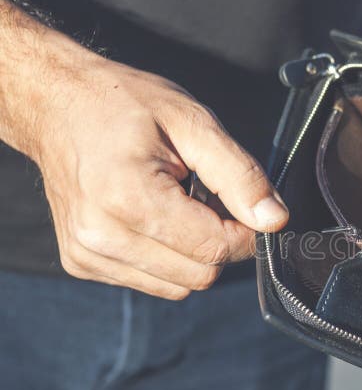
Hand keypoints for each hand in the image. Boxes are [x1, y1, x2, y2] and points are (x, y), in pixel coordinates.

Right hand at [7, 48, 287, 298]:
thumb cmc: (124, 105)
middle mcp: (101, 236)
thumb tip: (276, 220)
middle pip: (201, 274)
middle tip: (207, 198)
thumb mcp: (193, 123)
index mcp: (128, 197)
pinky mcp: (82, 263)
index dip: (246, 232)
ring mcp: (87, 254)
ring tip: (178, 205)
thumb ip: (240, 175)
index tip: (244, 205)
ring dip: (194, 253)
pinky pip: (152, 282)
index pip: (215, 248)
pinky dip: (168, 258)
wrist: (56, 103)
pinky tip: (154, 218)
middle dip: (219, 242)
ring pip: (179, 286)